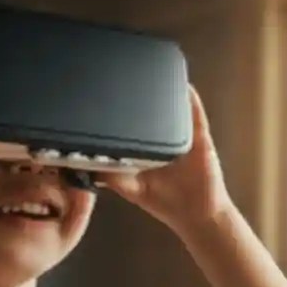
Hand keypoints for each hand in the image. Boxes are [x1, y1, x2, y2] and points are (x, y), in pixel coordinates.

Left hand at [102, 85, 233, 233]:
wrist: (199, 215)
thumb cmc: (165, 203)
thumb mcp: (132, 190)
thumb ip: (113, 178)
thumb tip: (87, 166)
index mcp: (146, 149)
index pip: (132, 125)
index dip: (120, 113)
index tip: (104, 96)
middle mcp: (163, 139)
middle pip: (152, 112)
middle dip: (141, 96)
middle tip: (124, 76)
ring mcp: (182, 137)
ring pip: (172, 109)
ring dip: (165, 93)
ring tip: (152, 71)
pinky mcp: (200, 139)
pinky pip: (196, 115)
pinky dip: (190, 101)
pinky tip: (182, 85)